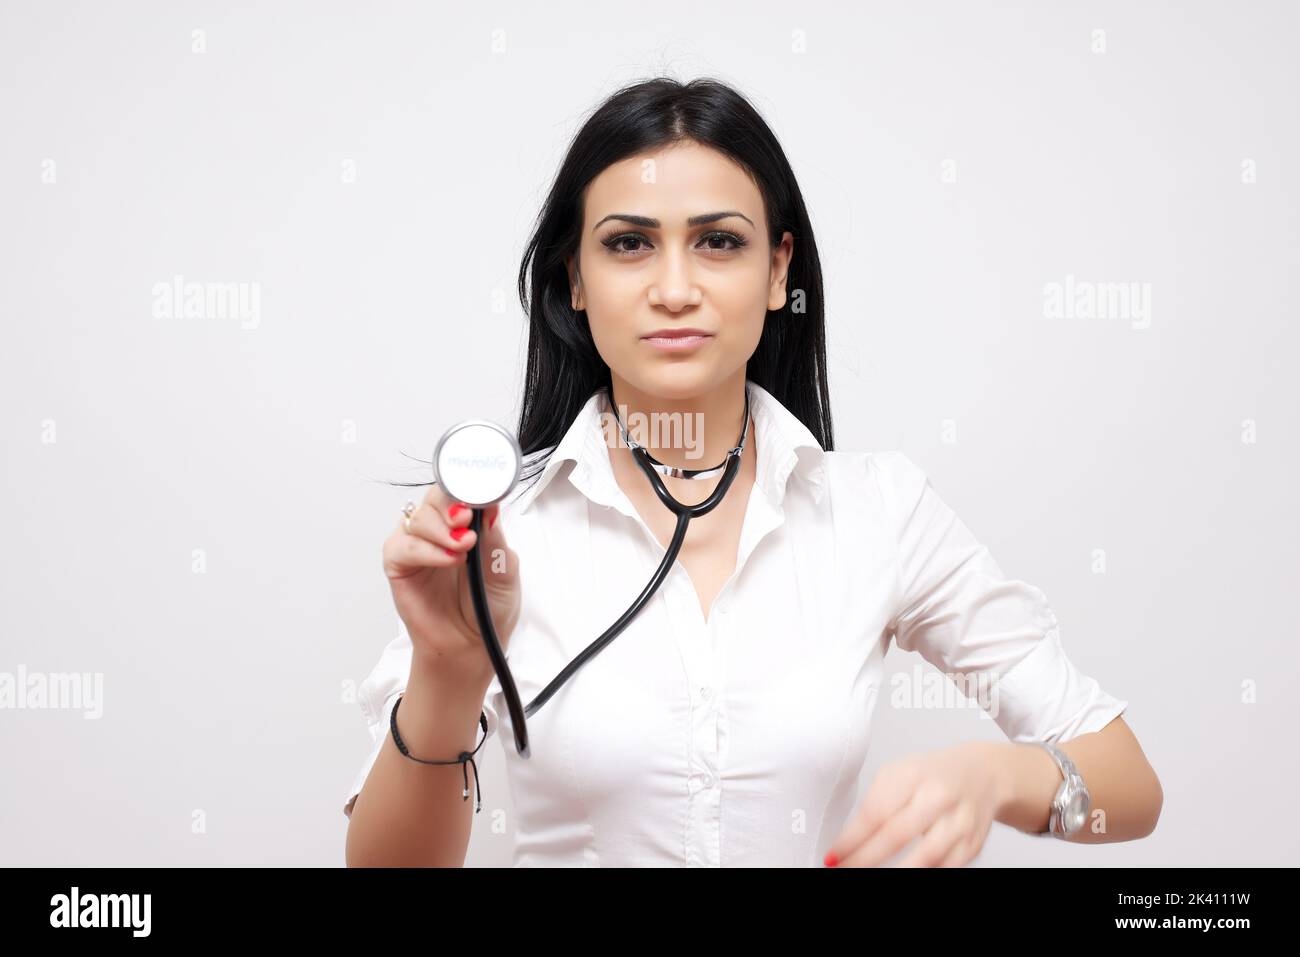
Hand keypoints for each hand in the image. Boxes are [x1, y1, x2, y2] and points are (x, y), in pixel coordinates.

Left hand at [825, 742, 1002, 866]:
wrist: (982, 774)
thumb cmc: (931, 776)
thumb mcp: (898, 774)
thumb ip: (876, 802)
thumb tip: (849, 840)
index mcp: (914, 774)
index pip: (876, 810)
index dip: (852, 839)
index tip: (834, 856)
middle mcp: (939, 797)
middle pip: (897, 835)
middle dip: (866, 859)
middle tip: (844, 869)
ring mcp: (960, 822)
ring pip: (925, 858)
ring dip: (895, 873)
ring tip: (869, 876)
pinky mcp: (972, 845)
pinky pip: (944, 868)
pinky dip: (922, 874)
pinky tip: (902, 873)